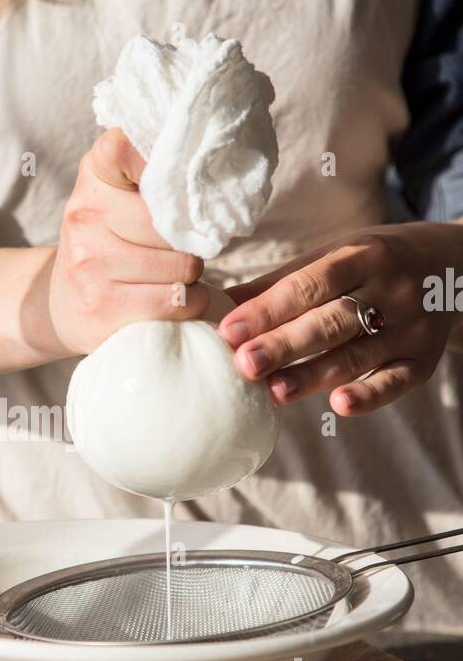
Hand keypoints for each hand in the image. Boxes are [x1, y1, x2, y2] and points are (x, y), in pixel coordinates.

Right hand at [47, 128, 208, 355]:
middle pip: (174, 220)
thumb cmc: (105, 244)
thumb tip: (207, 166)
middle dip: (192, 238)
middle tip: (183, 247)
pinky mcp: (102, 305)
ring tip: (179, 275)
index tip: (174, 175)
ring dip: (193, 275)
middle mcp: (85, 214)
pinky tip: (178, 299)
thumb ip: (150, 174)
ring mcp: (90, 262)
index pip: (124, 146)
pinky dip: (190, 302)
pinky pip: (174, 300)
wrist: (60, 305)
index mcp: (94, 177)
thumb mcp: (113, 197)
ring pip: (182, 264)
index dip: (157, 157)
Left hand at [218, 222, 461, 415]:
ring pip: (357, 354)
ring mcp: (411, 326)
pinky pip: (397, 381)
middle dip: (284, 344)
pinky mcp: (424, 358)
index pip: (309, 284)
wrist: (451, 263)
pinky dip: (370, 395)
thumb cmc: (373, 261)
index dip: (268, 309)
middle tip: (244, 364)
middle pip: (330, 321)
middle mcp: (391, 289)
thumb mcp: (334, 256)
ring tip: (273, 392)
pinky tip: (340, 405)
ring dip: (313, 375)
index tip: (229, 330)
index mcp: (363, 255)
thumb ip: (280, 283)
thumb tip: (220, 304)